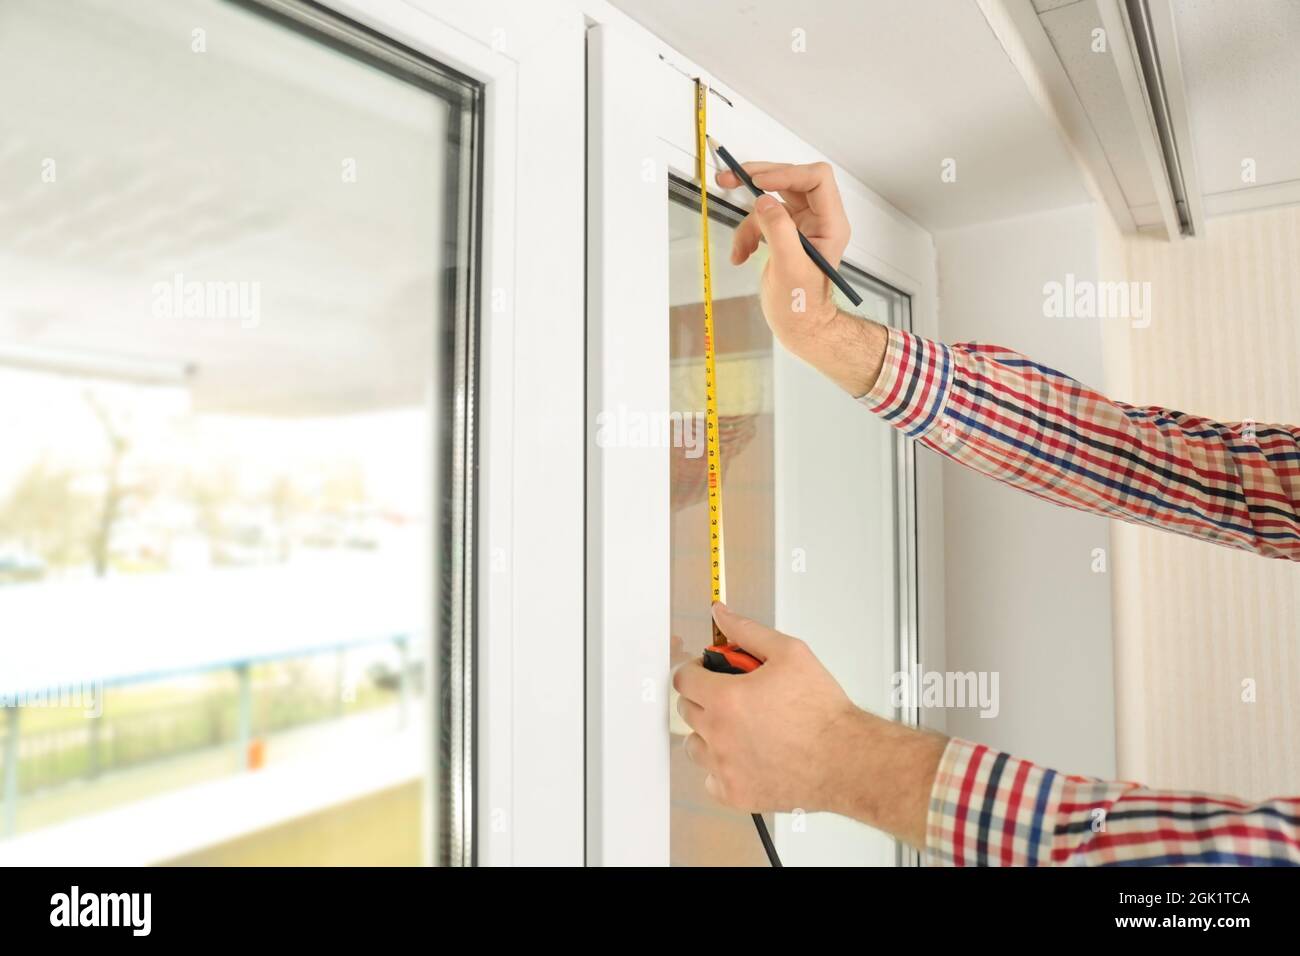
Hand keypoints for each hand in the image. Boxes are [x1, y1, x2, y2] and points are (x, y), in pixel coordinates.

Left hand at [673, 602, 947, 847]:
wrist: (845, 758)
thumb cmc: (822, 712)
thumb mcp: (789, 653)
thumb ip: (747, 631)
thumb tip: (722, 615)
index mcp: (725, 698)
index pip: (683, 678)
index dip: (696, 670)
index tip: (709, 672)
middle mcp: (718, 734)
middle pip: (686, 709)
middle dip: (706, 697)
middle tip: (734, 696)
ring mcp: (724, 767)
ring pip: (694, 745)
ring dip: (709, 733)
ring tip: (741, 727)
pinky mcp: (734, 793)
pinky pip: (710, 779)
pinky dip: (721, 768)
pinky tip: (744, 756)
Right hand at [718, 162, 846, 356]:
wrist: (797, 327)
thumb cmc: (800, 306)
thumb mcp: (789, 268)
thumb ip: (778, 231)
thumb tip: (763, 201)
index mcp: (831, 224)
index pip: (816, 179)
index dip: (787, 174)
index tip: (758, 182)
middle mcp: (818, 219)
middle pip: (790, 180)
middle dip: (759, 180)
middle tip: (729, 178)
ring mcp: (801, 225)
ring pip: (770, 201)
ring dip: (749, 221)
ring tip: (741, 247)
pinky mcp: (784, 233)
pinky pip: (761, 220)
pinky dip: (746, 234)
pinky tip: (741, 254)